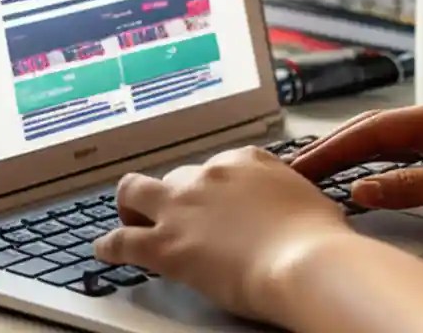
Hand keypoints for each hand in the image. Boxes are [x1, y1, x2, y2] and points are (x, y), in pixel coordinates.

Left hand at [94, 146, 356, 324]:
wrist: (305, 261)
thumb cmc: (318, 238)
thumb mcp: (310, 199)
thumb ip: (288, 196)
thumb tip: (290, 208)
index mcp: (245, 160)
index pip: (216, 169)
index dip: (211, 190)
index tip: (212, 205)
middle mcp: (208, 175)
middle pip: (175, 178)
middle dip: (172, 196)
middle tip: (172, 216)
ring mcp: (182, 207)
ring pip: (133, 192)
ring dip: (129, 207)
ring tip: (127, 222)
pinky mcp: (164, 243)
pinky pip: (122, 241)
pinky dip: (109, 246)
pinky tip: (104, 251)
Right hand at [290, 97, 422, 225]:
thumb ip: (410, 187)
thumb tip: (360, 190)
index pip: (371, 130)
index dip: (332, 150)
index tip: (301, 167)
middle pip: (370, 130)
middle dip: (332, 150)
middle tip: (295, 171)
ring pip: (382, 141)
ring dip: (349, 156)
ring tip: (315, 174)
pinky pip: (397, 154)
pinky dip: (371, 165)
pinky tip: (357, 178)